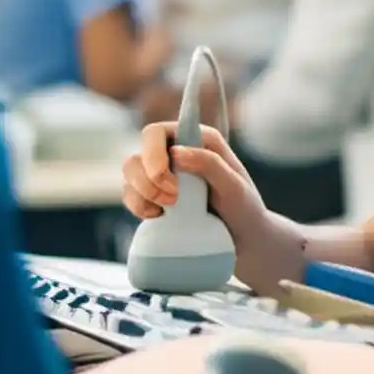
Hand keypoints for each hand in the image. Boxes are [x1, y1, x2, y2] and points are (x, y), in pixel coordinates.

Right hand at [121, 122, 305, 294]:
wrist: (242, 240)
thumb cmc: (244, 208)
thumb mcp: (234, 186)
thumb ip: (209, 164)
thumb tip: (176, 152)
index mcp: (196, 140)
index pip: (156, 132)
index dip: (152, 152)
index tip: (164, 175)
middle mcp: (175, 153)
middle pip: (137, 154)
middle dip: (148, 179)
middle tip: (173, 198)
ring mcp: (162, 176)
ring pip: (130, 174)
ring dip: (143, 193)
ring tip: (170, 209)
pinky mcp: (153, 198)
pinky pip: (130, 196)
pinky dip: (138, 207)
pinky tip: (159, 217)